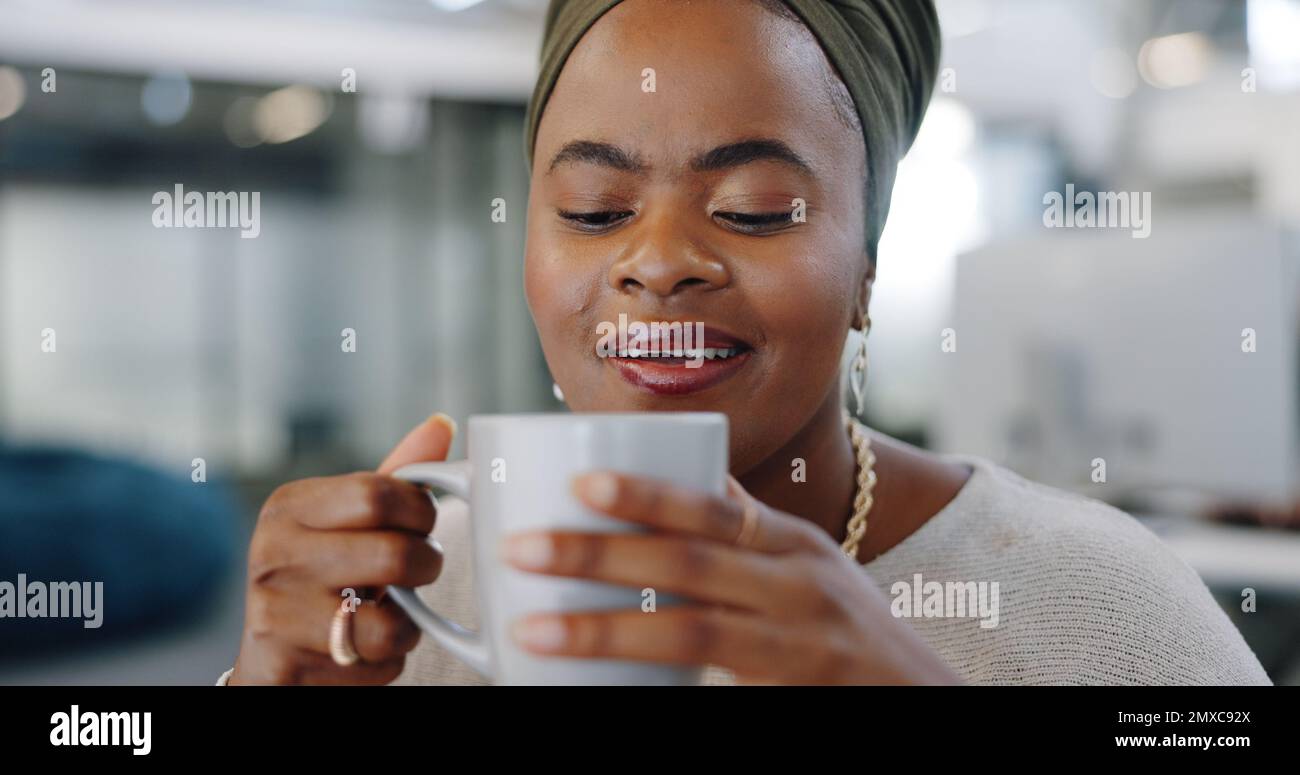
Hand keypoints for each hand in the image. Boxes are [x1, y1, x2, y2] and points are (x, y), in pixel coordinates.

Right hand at [228, 413, 454, 683]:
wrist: (271, 658)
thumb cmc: (322, 577)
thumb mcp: (348, 522)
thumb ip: (394, 478)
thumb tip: (442, 424)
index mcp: (289, 506)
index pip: (379, 493)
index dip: (422, 511)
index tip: (424, 524)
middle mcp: (273, 554)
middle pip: (393, 554)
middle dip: (426, 564)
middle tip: (421, 569)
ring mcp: (275, 612)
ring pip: (390, 620)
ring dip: (409, 622)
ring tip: (392, 613)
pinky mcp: (285, 664)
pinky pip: (377, 661)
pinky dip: (390, 658)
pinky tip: (367, 647)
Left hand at [500, 472, 961, 684]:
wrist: (918, 698)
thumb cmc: (848, 628)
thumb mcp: (810, 568)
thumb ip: (750, 531)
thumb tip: (696, 477)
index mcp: (794, 544)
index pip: (716, 509)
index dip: (648, 494)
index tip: (579, 484)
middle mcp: (801, 586)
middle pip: (691, 563)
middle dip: (599, 555)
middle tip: (521, 549)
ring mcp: (801, 646)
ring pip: (692, 632)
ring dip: (605, 630)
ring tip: (534, 629)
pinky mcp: (793, 691)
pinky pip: (711, 687)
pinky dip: (649, 686)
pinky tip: (597, 690)